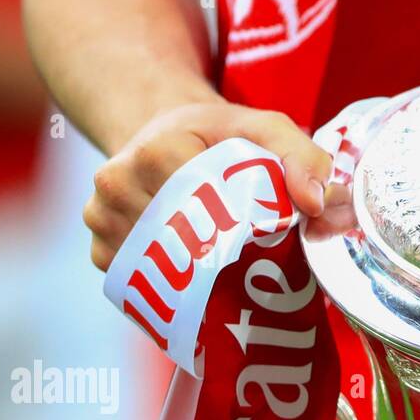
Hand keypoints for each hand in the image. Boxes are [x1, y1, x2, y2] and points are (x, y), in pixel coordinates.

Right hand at [84, 100, 353, 270]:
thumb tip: (318, 202)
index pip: (200, 207)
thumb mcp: (265, 129)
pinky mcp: (101, 251)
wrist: (164, 135)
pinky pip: (139, 286)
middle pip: (181, 246)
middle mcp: (117, 184)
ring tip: (226, 272)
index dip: (239, 232)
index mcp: (156, 150)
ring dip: (198, 280)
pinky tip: (193, 278)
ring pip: (159, 272)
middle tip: (253, 268)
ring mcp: (102, 220)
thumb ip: (302, 157)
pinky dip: (170, 289)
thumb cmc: (219, 138)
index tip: (265, 240)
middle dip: (223, 262)